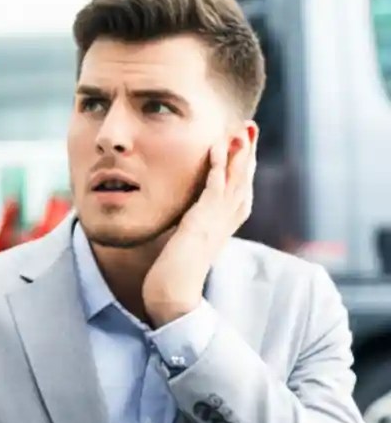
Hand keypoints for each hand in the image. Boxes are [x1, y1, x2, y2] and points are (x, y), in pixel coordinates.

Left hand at [143, 140, 255, 325]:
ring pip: (235, 180)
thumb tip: (185, 217)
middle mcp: (226, 221)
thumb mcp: (187, 241)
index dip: (243, 164)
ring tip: (241, 129)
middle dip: (248, 153)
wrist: (172, 295)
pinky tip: (217, 147)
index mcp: (224, 224)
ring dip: (239, 153)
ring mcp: (217, 221)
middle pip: (244, 180)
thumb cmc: (174, 272)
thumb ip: (191, 226)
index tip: (244, 142)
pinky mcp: (203, 222)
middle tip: (250, 126)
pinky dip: (218, 166)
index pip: (239, 187)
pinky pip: (214, 187)